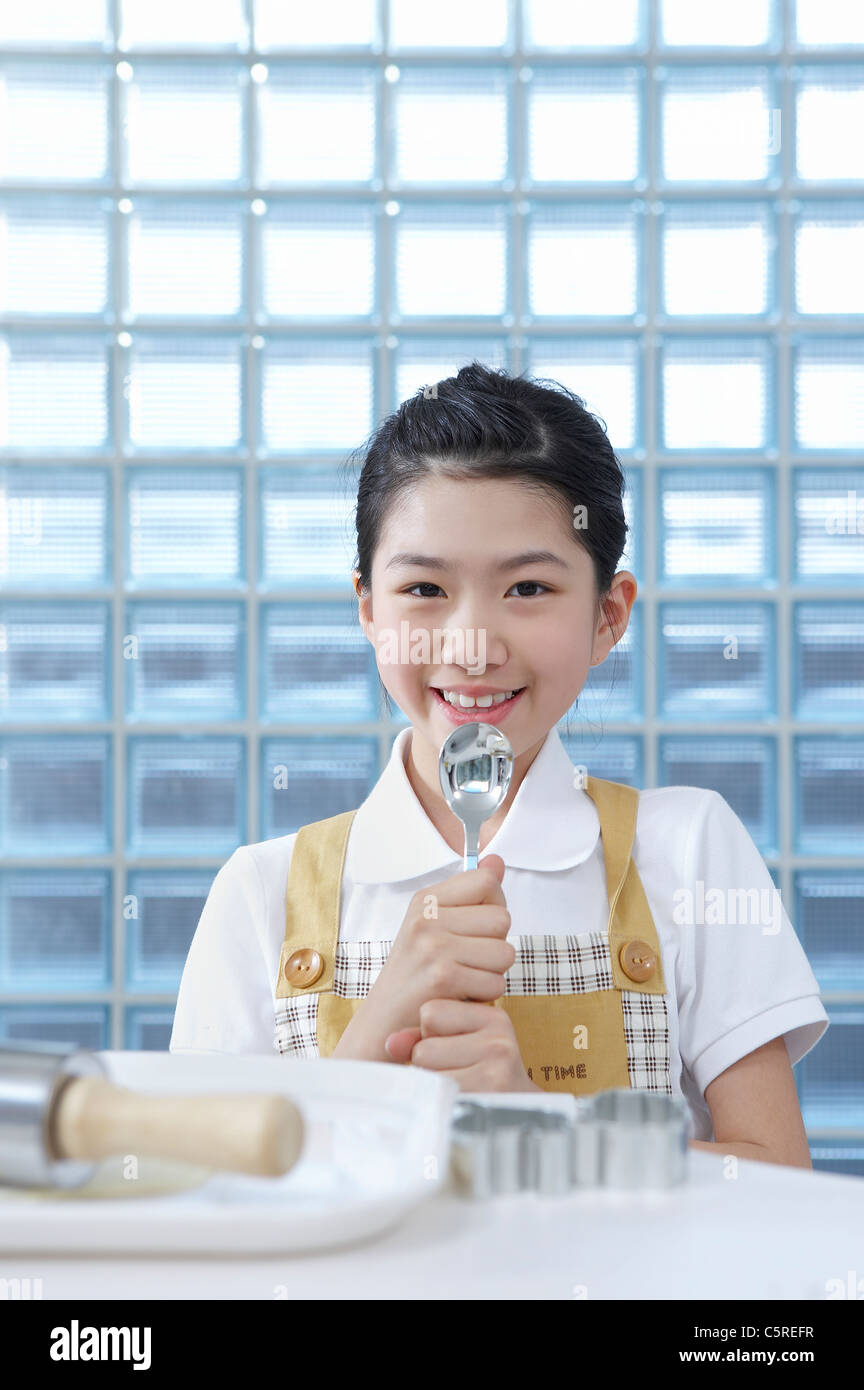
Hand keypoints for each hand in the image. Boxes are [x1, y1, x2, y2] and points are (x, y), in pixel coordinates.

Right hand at [334, 854, 513, 1062]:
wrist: (382, 1025)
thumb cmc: (415, 976)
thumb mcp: (436, 927)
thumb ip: (471, 894)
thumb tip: (497, 859)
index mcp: (426, 900)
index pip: (487, 882)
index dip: (492, 908)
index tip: (472, 930)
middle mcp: (427, 917)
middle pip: (502, 919)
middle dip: (494, 946)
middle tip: (466, 962)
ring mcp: (434, 946)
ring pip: (505, 953)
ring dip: (492, 974)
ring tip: (463, 980)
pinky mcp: (443, 978)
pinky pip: (495, 983)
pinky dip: (484, 998)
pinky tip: (459, 998)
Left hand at [383, 998, 540, 1092]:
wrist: (522, 1116)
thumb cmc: (482, 1078)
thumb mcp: (459, 1047)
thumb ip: (421, 1037)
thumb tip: (390, 1043)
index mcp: (491, 1016)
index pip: (431, 1012)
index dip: (431, 1035)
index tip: (455, 1050)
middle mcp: (498, 1036)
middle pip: (424, 1045)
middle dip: (430, 1063)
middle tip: (458, 1075)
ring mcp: (498, 1063)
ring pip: (427, 1070)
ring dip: (433, 1083)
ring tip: (459, 1087)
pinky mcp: (491, 1090)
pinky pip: (437, 1093)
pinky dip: (439, 1101)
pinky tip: (460, 1102)